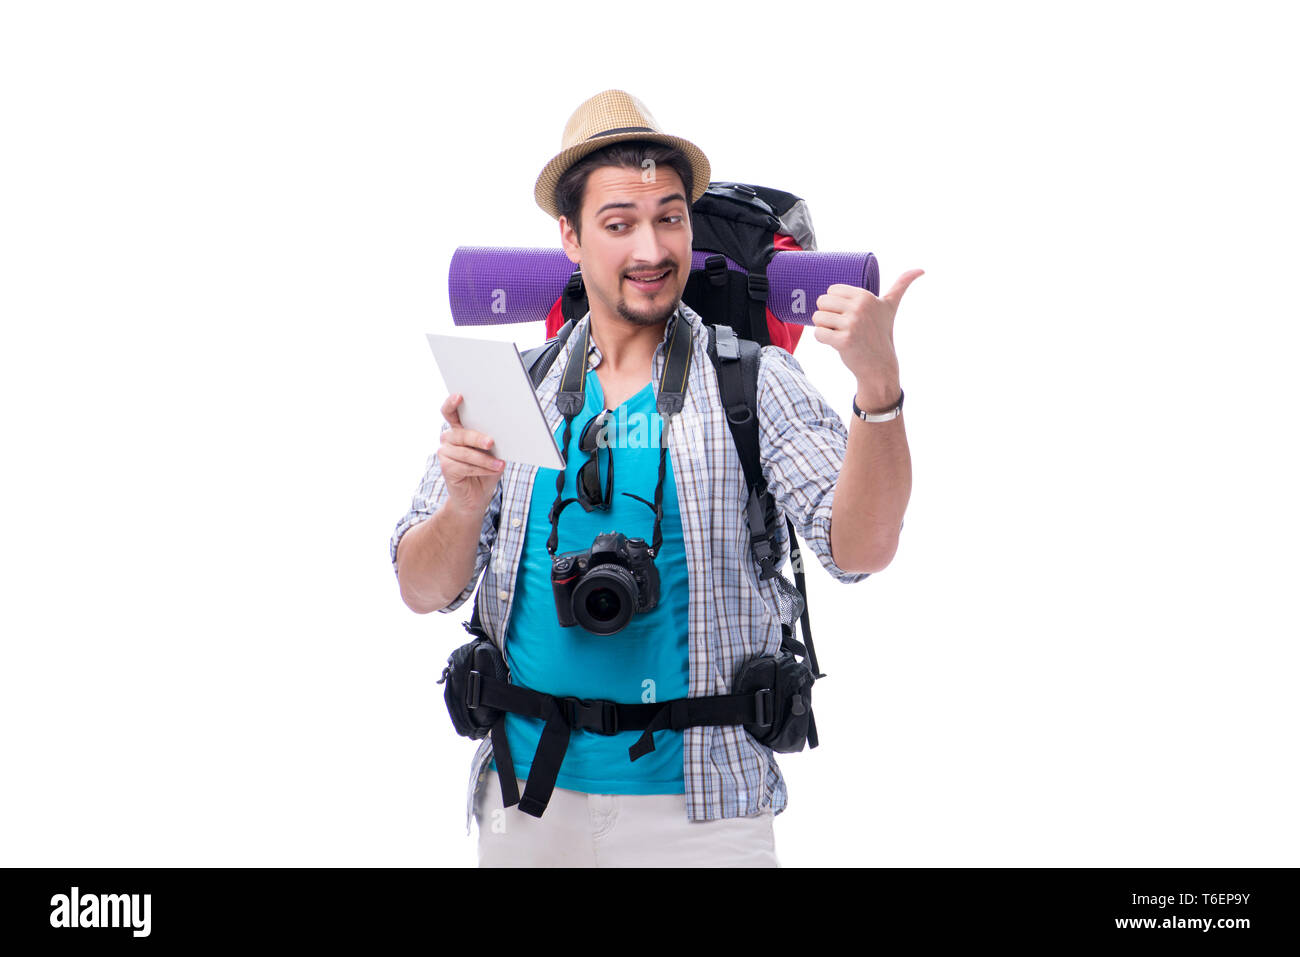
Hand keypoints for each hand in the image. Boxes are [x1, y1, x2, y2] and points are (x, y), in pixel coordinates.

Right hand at [438, 392, 505, 513]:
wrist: (477, 497)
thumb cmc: (486, 471)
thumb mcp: (493, 453)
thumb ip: (492, 441)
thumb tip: (501, 433)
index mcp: (459, 429)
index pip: (450, 412)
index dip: (452, 403)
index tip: (459, 396)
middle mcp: (449, 438)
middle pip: (461, 434)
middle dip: (478, 438)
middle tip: (491, 442)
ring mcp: (445, 453)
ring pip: (466, 452)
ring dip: (485, 460)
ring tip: (500, 464)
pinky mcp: (445, 467)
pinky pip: (465, 466)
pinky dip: (481, 469)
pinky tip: (493, 470)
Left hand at [811, 270, 922, 407]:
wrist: (879, 364)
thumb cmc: (881, 333)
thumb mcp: (890, 306)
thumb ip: (902, 285)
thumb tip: (921, 269)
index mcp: (865, 296)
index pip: (831, 290)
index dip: (836, 304)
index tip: (850, 314)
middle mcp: (859, 307)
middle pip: (821, 302)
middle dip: (827, 315)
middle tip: (844, 326)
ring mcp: (852, 324)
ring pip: (817, 318)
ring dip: (825, 328)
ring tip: (841, 334)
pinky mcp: (843, 341)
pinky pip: (818, 333)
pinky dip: (823, 340)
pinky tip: (838, 343)